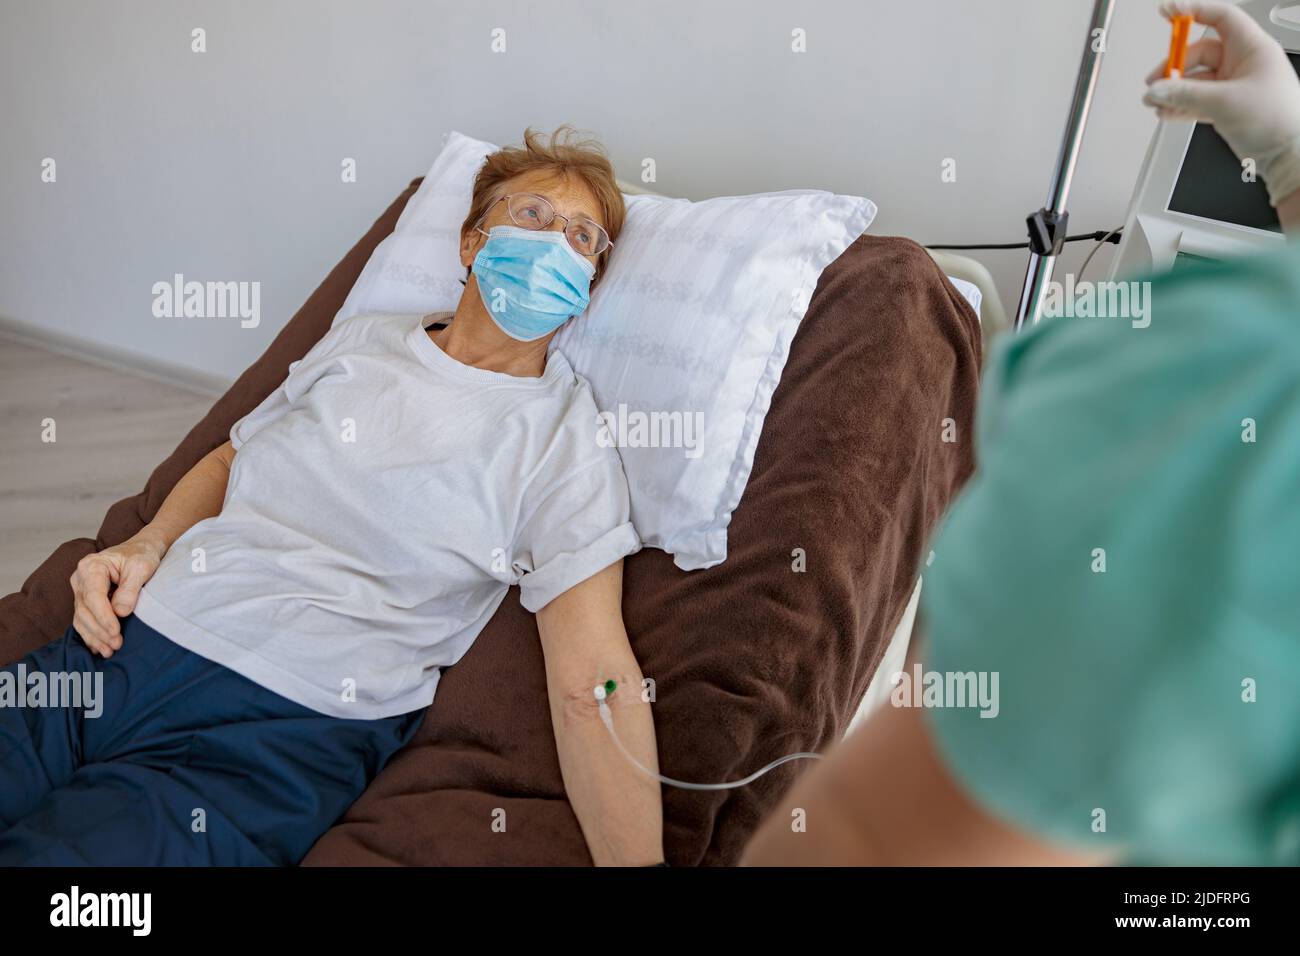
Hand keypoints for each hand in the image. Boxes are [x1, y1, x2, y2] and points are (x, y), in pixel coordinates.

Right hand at [69, 533, 165, 656]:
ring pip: (82, 618)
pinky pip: (84, 621)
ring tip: (110, 651)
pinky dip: (92, 635)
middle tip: (117, 644)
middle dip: (100, 630)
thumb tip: (121, 612)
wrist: (140, 551)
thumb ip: (130, 589)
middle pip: (85, 610)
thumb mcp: (141, 567)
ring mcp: (80, 591)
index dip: (103, 616)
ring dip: (95, 637)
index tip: (115, 631)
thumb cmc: (141, 555)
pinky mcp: (85, 602)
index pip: (93, 596)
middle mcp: (80, 579)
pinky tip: (100, 648)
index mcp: (91, 566)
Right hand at [1143, 1, 1299, 206]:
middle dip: (1175, 67)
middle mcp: (1243, 63)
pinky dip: (1181, 106)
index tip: (1168, 12)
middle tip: (1156, 82)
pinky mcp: (1227, 106)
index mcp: (1252, 48)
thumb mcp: (1225, 102)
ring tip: (1156, 102)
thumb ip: (1185, 95)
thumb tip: (1156, 89)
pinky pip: (1197, 99)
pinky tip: (1167, 113)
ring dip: (1174, 91)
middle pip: (1200, 53)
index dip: (1193, 11)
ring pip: (1196, 80)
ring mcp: (1234, 85)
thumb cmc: (1277, 121)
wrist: (1288, 154)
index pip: (1220, 17)